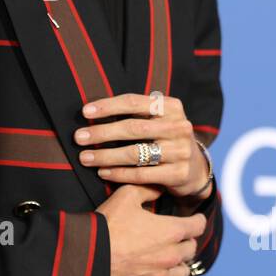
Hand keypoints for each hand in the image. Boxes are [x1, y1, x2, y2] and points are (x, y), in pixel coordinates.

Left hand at [75, 92, 211, 210]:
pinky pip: (142, 174)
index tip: (85, 112)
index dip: (108, 106)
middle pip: (133, 127)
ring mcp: (181, 151)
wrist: (196, 169)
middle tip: (79, 137)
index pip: (134, 102)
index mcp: (171, 107)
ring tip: (85, 158)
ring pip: (136, 153)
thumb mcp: (158, 120)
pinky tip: (103, 172)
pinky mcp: (179, 174)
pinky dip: (119, 174)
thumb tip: (92, 111)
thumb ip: (135, 113)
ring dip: (106, 156)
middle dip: (102, 132)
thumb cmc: (166, 139)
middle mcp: (179, 126)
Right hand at [97, 183, 206, 275]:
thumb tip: (160, 188)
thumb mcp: (127, 195)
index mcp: (170, 231)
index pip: (198, 226)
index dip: (197, 220)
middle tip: (177, 237)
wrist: (87, 254)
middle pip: (191, 250)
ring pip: (182, 274)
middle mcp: (170, 256)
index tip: (194, 219)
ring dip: (178, 266)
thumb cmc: (108, 223)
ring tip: (169, 261)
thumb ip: (148, 190)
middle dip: (186, 242)